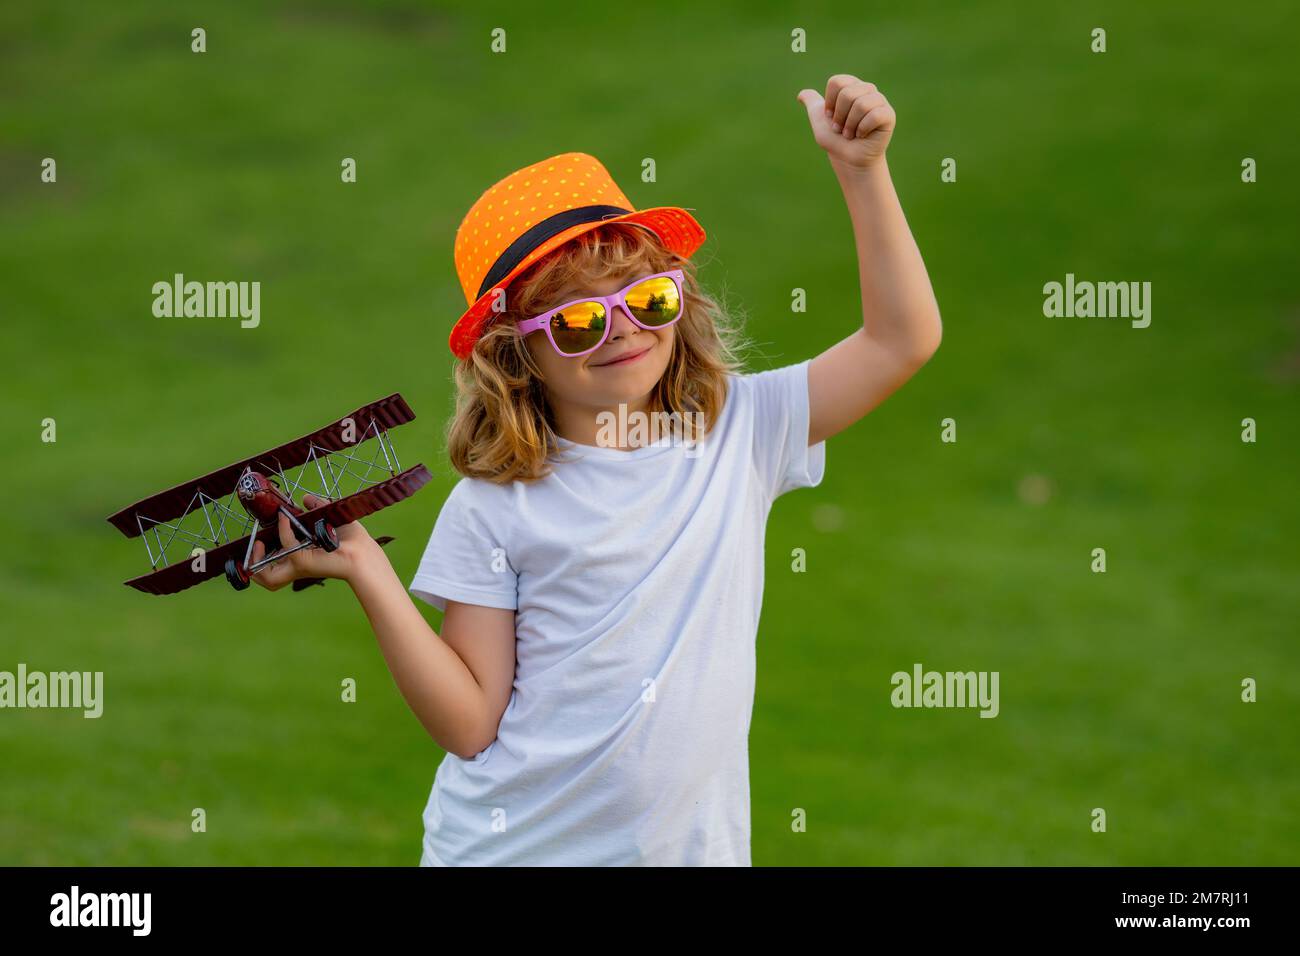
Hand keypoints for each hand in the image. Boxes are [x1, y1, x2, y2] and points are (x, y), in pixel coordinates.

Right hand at [249, 493, 379, 590]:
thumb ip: (315, 507)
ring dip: (256, 560)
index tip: (260, 540)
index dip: (261, 558)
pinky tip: (285, 518)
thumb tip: (304, 498)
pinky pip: (285, 545)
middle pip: (266, 578)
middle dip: (252, 563)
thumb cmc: (351, 540)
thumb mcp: (328, 519)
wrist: (363, 551)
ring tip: (258, 543)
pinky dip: (283, 530)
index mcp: (300, 559)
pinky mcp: (303, 561)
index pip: (273, 566)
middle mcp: (297, 565)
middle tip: (256, 544)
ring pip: (267, 578)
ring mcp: (298, 565)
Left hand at [796, 75, 895, 171]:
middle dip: (839, 117)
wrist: (850, 160)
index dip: (830, 103)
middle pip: (847, 93)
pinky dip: (862, 129)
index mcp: (851, 86)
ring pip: (861, 104)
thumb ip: (813, 105)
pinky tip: (863, 135)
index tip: (831, 117)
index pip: (837, 82)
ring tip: (851, 134)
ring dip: (850, 125)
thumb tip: (801, 94)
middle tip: (842, 129)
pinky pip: (873, 115)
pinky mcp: (888, 114)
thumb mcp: (819, 123)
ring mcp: (879, 101)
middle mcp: (866, 89)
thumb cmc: (836, 141)